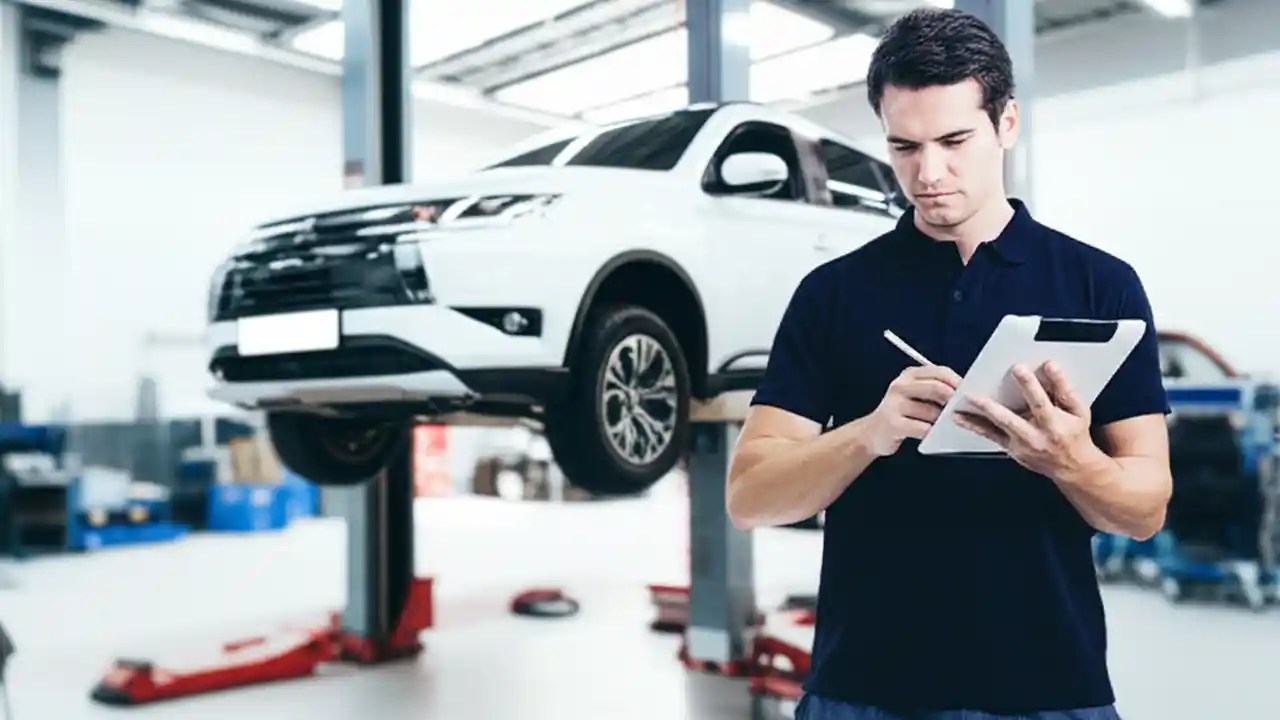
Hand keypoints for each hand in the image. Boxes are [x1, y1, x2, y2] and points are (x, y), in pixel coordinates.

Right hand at [865, 365, 962, 456]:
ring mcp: (894, 404)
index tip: (970, 394)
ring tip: (948, 425)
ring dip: (943, 420)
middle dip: (953, 400)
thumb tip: (964, 394)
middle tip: (963, 411)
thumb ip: (935, 390)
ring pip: (931, 411)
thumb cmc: (901, 414)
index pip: (940, 371)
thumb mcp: (915, 396)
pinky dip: (932, 432)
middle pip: (936, 388)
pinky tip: (934, 434)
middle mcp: (900, 386)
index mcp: (909, 375)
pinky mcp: (893, 424)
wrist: (872, 433)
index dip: (958, 382)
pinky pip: (922, 428)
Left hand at [954, 361, 1100, 479]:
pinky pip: (990, 436)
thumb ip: (1064, 389)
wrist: (1072, 467)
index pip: (1040, 403)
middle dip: (991, 406)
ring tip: (960, 404)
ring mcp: (1021, 445)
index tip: (1017, 367)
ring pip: (995, 429)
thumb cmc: (1074, 434)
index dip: (1029, 385)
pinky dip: (974, 426)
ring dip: (975, 417)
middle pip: (1011, 420)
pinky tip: (959, 417)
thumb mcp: (1079, 411)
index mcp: (1054, 425)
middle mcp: (1036, 437)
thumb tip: (1050, 366)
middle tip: (974, 393)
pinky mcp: (1011, 449)